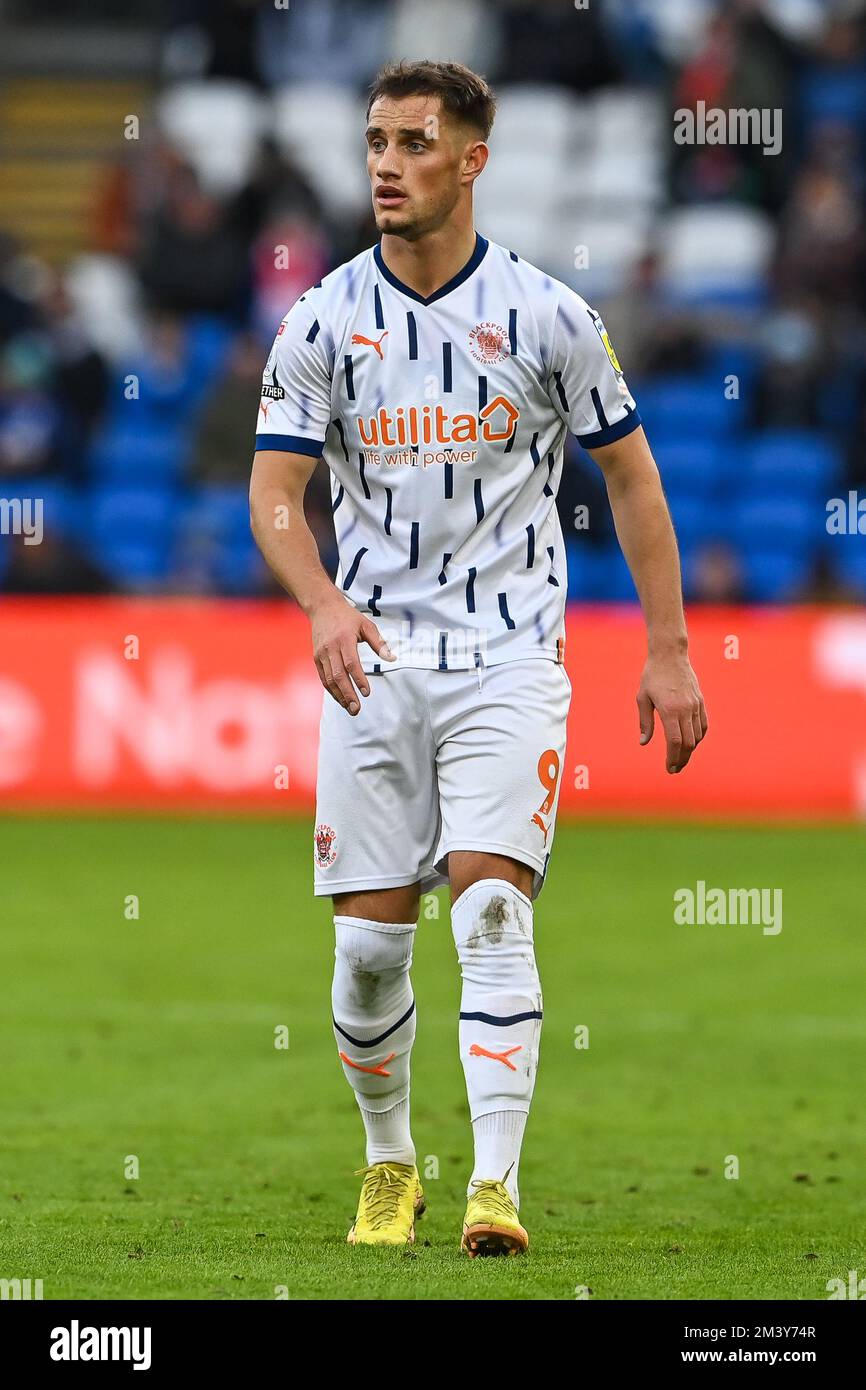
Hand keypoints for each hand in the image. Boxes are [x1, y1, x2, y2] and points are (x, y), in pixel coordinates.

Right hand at [310, 596, 394, 713]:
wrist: (322, 608)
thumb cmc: (347, 617)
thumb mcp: (366, 624)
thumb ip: (379, 642)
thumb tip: (392, 658)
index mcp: (344, 639)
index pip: (351, 663)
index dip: (358, 679)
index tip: (366, 692)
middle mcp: (330, 648)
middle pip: (338, 675)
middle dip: (347, 694)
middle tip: (356, 708)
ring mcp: (321, 654)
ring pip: (329, 679)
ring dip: (339, 696)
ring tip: (349, 708)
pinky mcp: (316, 658)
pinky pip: (323, 678)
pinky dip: (331, 690)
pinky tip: (340, 699)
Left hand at [637, 651, 707, 773]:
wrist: (670, 655)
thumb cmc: (652, 676)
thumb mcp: (642, 698)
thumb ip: (645, 722)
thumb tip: (644, 742)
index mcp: (669, 710)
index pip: (675, 741)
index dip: (673, 757)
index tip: (669, 768)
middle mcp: (685, 709)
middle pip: (688, 743)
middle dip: (682, 759)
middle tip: (675, 768)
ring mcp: (695, 705)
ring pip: (698, 736)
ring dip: (691, 750)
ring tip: (681, 758)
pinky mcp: (700, 701)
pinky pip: (703, 725)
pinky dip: (699, 737)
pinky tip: (692, 743)